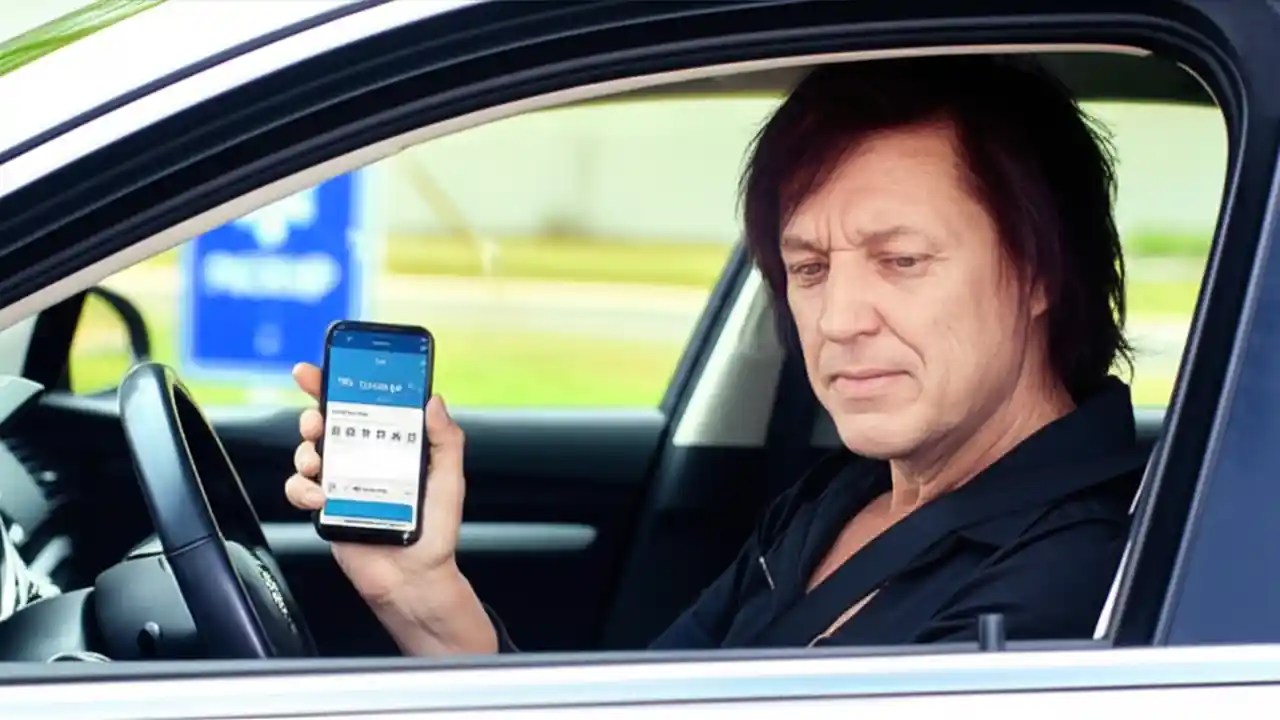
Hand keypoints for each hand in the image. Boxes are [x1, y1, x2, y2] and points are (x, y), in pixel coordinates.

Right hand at [284, 363, 495, 654]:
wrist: (415, 580)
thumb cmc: (436, 532)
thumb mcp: (450, 479)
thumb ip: (446, 439)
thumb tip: (434, 400)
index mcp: (390, 445)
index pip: (362, 405)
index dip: (337, 383)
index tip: (317, 368)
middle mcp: (361, 459)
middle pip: (326, 423)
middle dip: (313, 414)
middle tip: (318, 420)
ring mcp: (340, 483)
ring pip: (306, 452)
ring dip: (305, 451)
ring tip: (320, 463)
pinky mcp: (324, 509)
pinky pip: (298, 489)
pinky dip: (300, 488)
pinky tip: (318, 497)